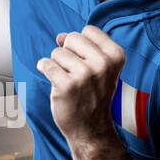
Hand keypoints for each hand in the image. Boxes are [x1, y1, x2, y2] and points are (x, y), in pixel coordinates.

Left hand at [36, 25, 124, 144]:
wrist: (91, 128)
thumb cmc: (93, 95)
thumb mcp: (99, 68)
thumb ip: (82, 48)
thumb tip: (60, 36)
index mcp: (115, 56)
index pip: (88, 30)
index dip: (81, 45)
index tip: (86, 63)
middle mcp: (103, 63)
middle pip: (71, 38)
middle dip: (68, 53)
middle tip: (76, 74)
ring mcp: (85, 74)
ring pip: (57, 52)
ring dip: (57, 65)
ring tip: (68, 82)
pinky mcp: (66, 85)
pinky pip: (45, 64)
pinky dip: (44, 70)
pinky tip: (55, 82)